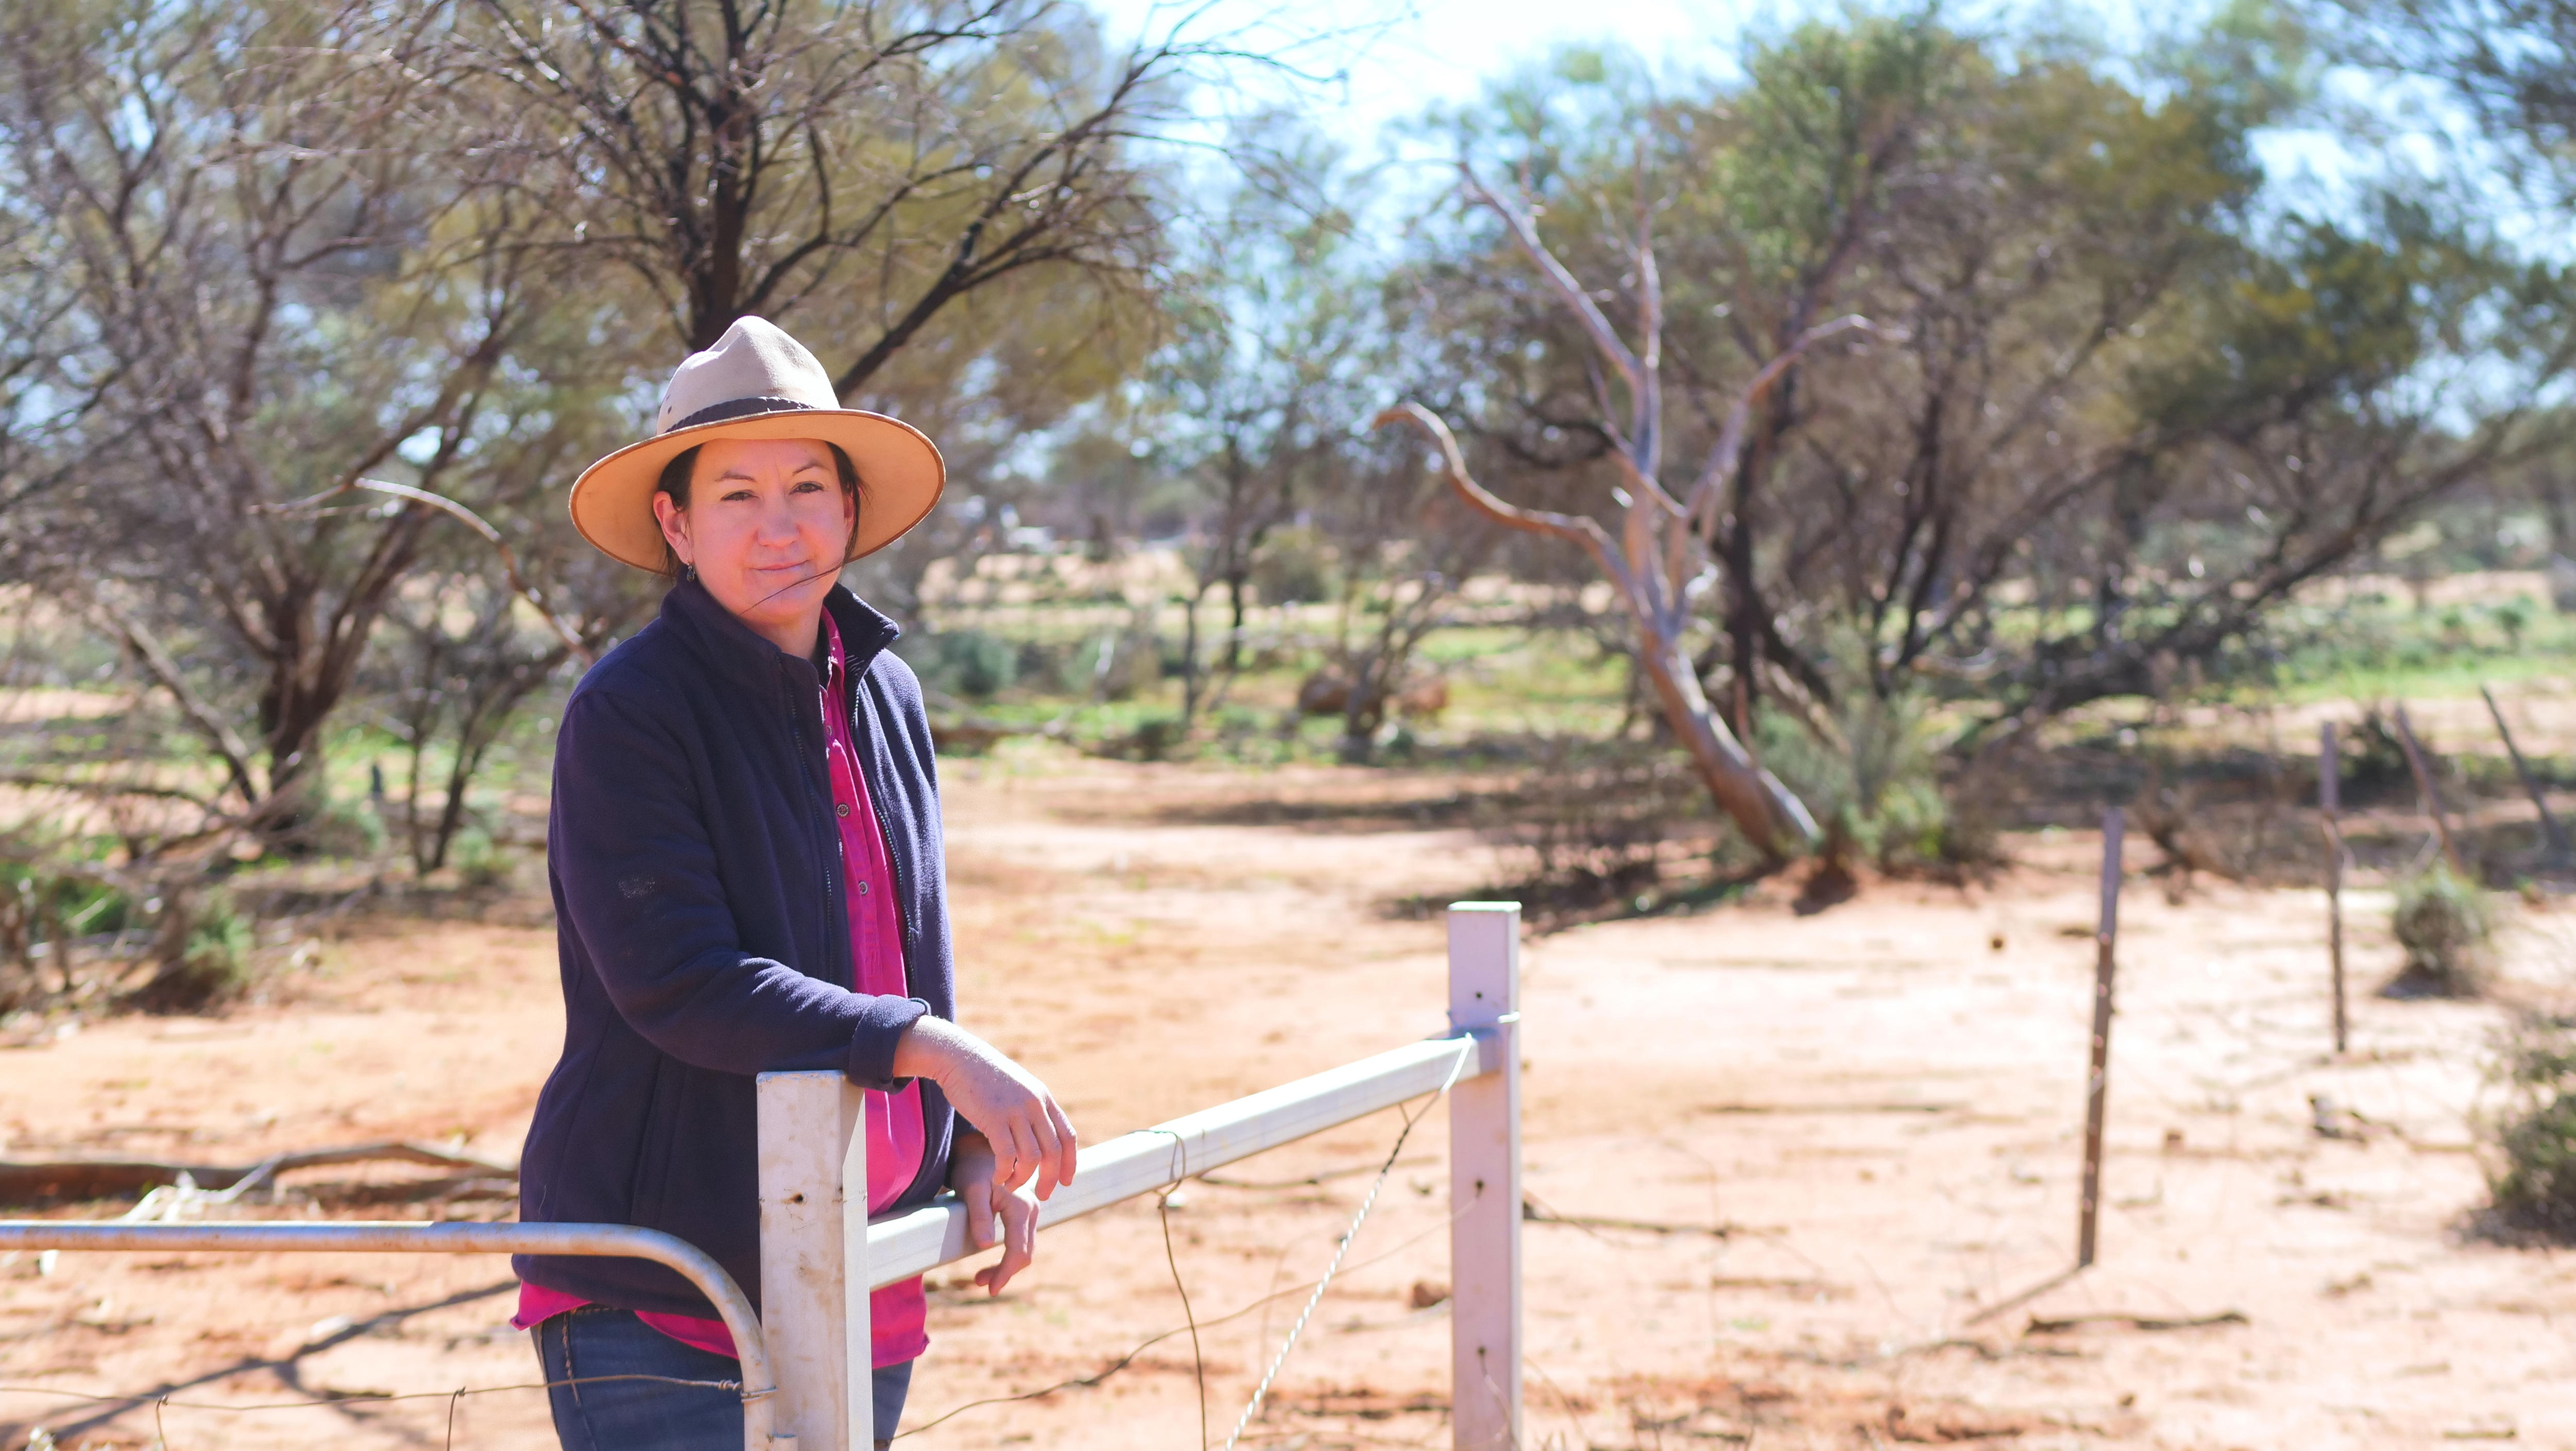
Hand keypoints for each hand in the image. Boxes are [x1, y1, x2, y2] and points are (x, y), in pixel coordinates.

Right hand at [893, 1016, 1078, 1197]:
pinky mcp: (994, 1118)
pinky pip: (1007, 1155)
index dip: (1070, 1163)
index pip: (1068, 1136)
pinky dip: (1005, 1172)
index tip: (1065, 1181)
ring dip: (1023, 1178)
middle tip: (1043, 1195)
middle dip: (1050, 1179)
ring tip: (1011, 1185)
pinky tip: (997, 1178)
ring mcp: (1015, 1111)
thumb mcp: (1018, 1089)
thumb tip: (1040, 1135)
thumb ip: (1032, 1109)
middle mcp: (1035, 1104)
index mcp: (1044, 1098)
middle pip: (1054, 1151)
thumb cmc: (986, 1078)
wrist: (960, 1058)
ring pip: (1032, 1157)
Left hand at [949, 1132, 1038, 1295]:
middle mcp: (1033, 1208)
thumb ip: (979, 1216)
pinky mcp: (1024, 1210)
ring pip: (1024, 1247)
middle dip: (1004, 1272)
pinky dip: (1009, 1253)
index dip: (1005, 1272)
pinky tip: (991, 1259)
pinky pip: (1021, 1239)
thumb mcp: (971, 1191)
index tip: (990, 1289)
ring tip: (980, 1278)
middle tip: (979, 1284)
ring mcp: (1031, 1209)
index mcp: (1022, 1206)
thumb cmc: (971, 1168)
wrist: (976, 1148)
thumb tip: (984, 1245)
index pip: (1019, 1250)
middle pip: (1025, 1252)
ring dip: (1006, 1265)